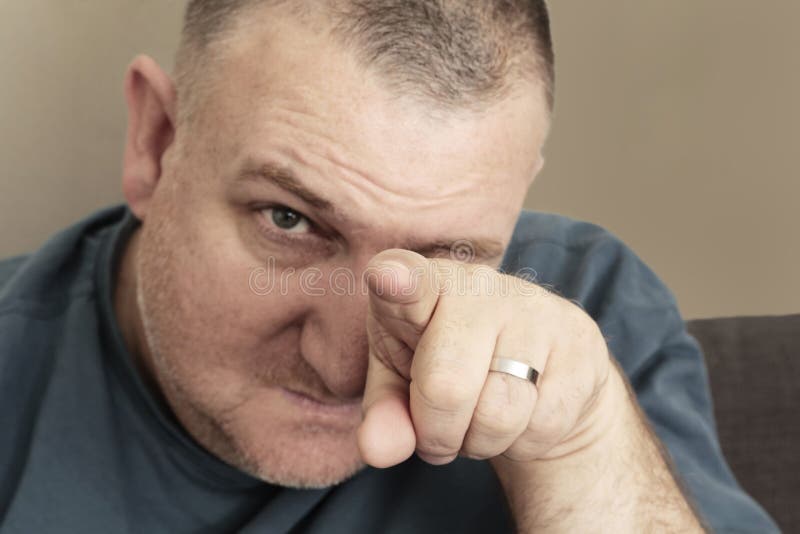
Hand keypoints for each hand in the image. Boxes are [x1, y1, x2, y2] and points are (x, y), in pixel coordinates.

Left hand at [356, 248, 615, 467]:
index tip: (390, 278)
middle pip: (447, 386)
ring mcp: (535, 310)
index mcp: (423, 286)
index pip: (410, 280)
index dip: (398, 282)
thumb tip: (379, 450)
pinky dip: (523, 443)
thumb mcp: (401, 385)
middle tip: (437, 434)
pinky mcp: (580, 341)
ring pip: (499, 414)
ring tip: (478, 422)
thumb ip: (383, 414)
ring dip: (479, 441)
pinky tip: (520, 418)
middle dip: (436, 433)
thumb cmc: (449, 368)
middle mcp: (479, 286)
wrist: (539, 372)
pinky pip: (543, 425)